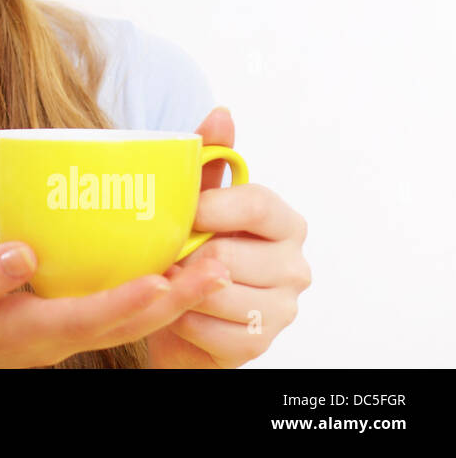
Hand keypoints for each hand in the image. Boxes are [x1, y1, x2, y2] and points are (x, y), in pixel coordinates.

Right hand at [0, 239, 230, 368]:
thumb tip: (22, 253)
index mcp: (26, 330)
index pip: (89, 317)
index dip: (128, 300)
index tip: (164, 281)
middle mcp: (54, 337)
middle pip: (127, 324)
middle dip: (176, 299)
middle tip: (218, 267)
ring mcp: (61, 334)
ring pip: (128, 321)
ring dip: (173, 298)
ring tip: (210, 267)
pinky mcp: (60, 323)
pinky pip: (114, 311)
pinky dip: (147, 293)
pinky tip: (163, 267)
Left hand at [146, 107, 311, 367]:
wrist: (180, 313)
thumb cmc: (192, 248)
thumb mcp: (198, 201)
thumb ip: (210, 158)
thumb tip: (221, 113)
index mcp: (283, 222)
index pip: (256, 204)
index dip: (212, 207)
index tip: (182, 212)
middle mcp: (294, 265)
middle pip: (229, 254)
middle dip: (185, 256)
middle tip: (163, 255)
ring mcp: (282, 308)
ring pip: (218, 295)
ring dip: (180, 290)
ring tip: (168, 281)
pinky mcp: (259, 344)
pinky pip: (212, 332)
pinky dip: (184, 323)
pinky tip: (178, 313)